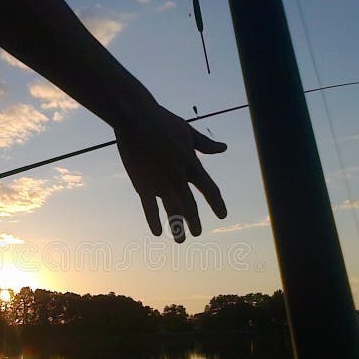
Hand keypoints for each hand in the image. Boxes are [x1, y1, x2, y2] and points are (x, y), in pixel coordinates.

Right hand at [115, 104, 227, 242]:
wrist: (135, 118)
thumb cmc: (163, 121)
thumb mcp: (188, 131)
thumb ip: (205, 144)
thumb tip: (223, 149)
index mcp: (191, 164)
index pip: (210, 190)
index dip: (217, 204)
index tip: (223, 215)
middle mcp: (178, 177)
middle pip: (191, 206)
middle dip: (195, 221)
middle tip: (198, 232)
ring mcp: (160, 183)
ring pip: (172, 212)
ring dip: (178, 228)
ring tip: (181, 240)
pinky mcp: (142, 184)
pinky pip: (150, 208)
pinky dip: (154, 220)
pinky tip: (158, 232)